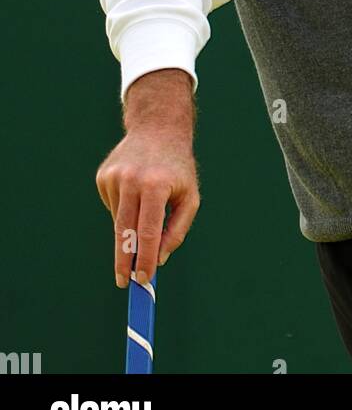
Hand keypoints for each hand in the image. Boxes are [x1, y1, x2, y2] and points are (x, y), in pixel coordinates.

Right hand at [96, 128, 199, 287]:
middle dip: (124, 260)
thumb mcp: (189, 196)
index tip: (144, 279)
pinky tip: (135, 191)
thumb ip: (177, 230)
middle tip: (124, 282)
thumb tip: (159, 258)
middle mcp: (131, 180)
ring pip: (118, 220)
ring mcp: (113, 177)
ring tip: (146, 206)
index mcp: (156, 185)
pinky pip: (113, 206)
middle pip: (123, 231)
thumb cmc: (178, 167)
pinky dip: (124, 209)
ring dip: (129, 228)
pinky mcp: (103, 176)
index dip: (145, 259)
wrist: (158, 128)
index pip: (148, 232)